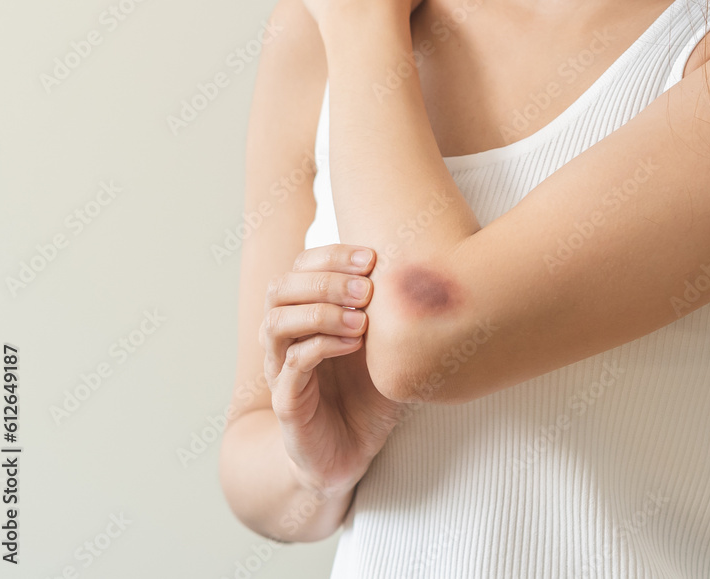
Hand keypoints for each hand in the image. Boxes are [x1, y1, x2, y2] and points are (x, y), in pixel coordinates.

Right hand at [260, 244, 404, 497]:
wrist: (349, 454)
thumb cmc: (366, 394)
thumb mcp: (385, 347)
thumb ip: (393, 313)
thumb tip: (433, 272)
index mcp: (304, 315)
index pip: (300, 268)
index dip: (331, 256)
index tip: (371, 257)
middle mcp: (284, 337)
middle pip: (281, 288)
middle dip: (326, 281)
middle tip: (367, 288)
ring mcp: (281, 368)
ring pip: (277, 323)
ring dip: (321, 312)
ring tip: (361, 320)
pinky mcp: (287, 401)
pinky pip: (293, 364)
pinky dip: (323, 346)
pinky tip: (354, 345)